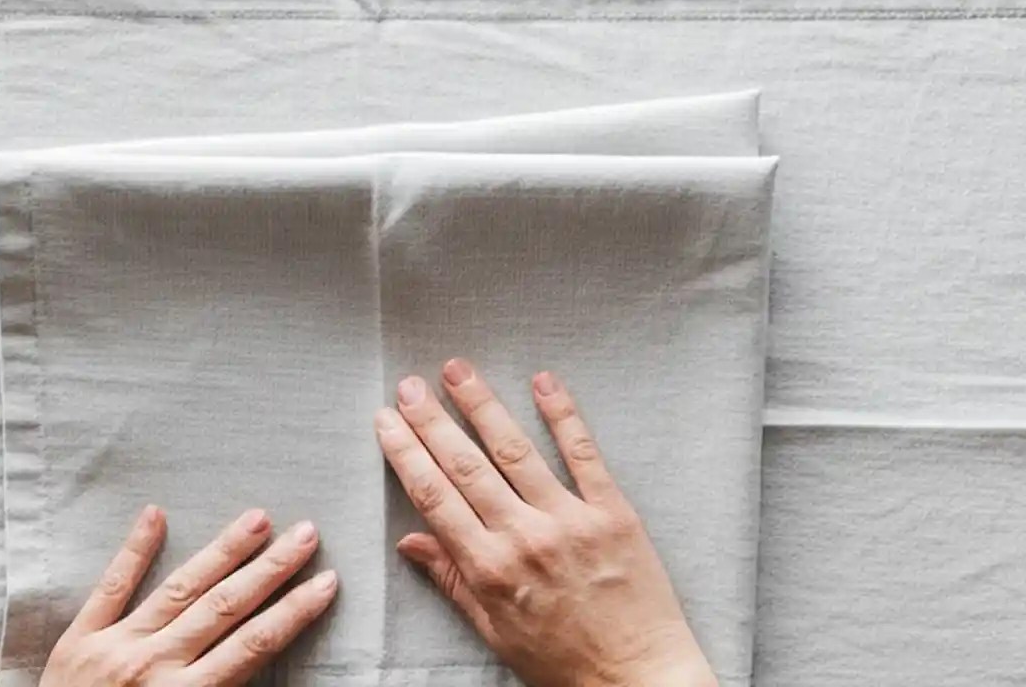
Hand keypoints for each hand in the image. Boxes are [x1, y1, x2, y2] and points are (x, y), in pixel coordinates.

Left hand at [41, 506, 336, 686]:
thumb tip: (256, 663)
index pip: (253, 646)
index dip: (293, 612)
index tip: (326, 582)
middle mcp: (155, 665)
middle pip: (225, 607)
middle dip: (271, 569)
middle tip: (306, 533)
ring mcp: (115, 647)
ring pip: (180, 589)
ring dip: (222, 552)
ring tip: (257, 518)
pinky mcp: (78, 640)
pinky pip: (109, 588)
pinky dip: (133, 550)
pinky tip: (155, 514)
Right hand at [375, 359, 717, 686]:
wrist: (638, 679)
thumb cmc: (563, 663)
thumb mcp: (494, 631)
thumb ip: (452, 580)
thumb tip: (409, 540)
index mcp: (490, 570)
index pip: (435, 499)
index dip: (406, 455)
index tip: (387, 422)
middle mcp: (524, 539)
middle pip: (466, 467)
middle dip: (432, 422)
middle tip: (408, 386)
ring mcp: (570, 521)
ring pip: (516, 451)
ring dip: (483, 406)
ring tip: (457, 370)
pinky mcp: (613, 512)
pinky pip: (584, 455)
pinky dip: (562, 416)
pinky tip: (542, 382)